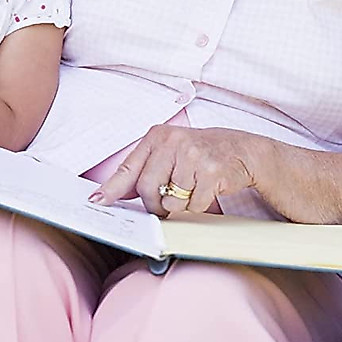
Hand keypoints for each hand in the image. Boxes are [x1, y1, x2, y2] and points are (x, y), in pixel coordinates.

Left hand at [90, 126, 257, 216]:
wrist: (243, 150)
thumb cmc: (203, 152)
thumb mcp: (171, 151)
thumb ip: (145, 169)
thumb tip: (114, 193)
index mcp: (159, 136)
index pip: (129, 167)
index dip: (112, 188)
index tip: (98, 200)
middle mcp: (173, 142)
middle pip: (148, 189)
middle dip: (155, 205)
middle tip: (165, 205)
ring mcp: (192, 155)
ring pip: (171, 201)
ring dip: (180, 205)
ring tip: (193, 187)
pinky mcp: (210, 171)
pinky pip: (193, 204)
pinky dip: (199, 204)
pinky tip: (207, 188)